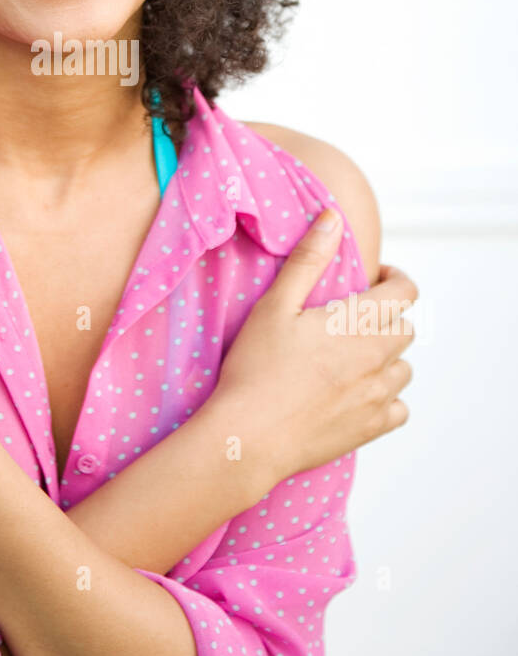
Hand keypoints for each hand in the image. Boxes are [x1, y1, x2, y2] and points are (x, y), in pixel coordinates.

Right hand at [215, 208, 416, 485]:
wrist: (248, 437)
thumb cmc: (255, 369)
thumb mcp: (275, 305)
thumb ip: (308, 260)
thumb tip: (332, 218)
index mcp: (359, 324)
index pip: (405, 291)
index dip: (393, 279)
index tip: (373, 281)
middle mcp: (378, 359)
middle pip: (404, 328)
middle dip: (385, 318)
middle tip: (350, 320)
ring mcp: (377, 397)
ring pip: (403, 368)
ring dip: (385, 357)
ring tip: (351, 357)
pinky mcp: (371, 429)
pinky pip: (399, 408)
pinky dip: (385, 397)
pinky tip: (357, 393)